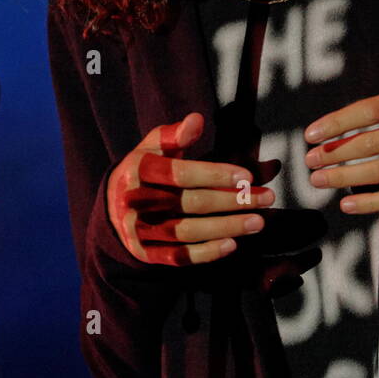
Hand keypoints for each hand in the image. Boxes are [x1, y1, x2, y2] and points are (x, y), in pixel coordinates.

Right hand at [106, 111, 276, 264]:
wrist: (112, 206)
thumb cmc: (144, 169)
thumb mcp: (152, 146)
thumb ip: (174, 134)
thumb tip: (196, 120)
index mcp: (138, 170)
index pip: (180, 174)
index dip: (214, 175)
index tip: (247, 176)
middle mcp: (136, 202)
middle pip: (189, 204)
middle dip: (231, 202)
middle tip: (266, 199)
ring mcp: (139, 231)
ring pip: (187, 232)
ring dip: (225, 228)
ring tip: (257, 222)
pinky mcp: (145, 253)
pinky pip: (178, 257)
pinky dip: (205, 253)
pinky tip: (232, 244)